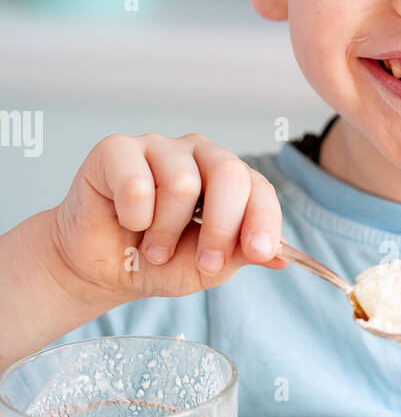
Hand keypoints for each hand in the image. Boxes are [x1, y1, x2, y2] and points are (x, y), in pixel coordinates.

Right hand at [50, 133, 285, 304]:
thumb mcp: (206, 268)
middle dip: (222, 227)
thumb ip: (241, 254)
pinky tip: (129, 223)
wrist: (102, 269)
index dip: (263, 220)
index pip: (259, 188)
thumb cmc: (156, 261)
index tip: (260, 253)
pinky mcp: (116, 150)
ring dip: (167, 231)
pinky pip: (136, 183)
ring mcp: (158, 147)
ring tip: (154, 249)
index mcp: (228, 180)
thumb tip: (282, 256)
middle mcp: (198, 155)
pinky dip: (134, 216)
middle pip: (229, 174)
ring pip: (181, 183)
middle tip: (206, 262)